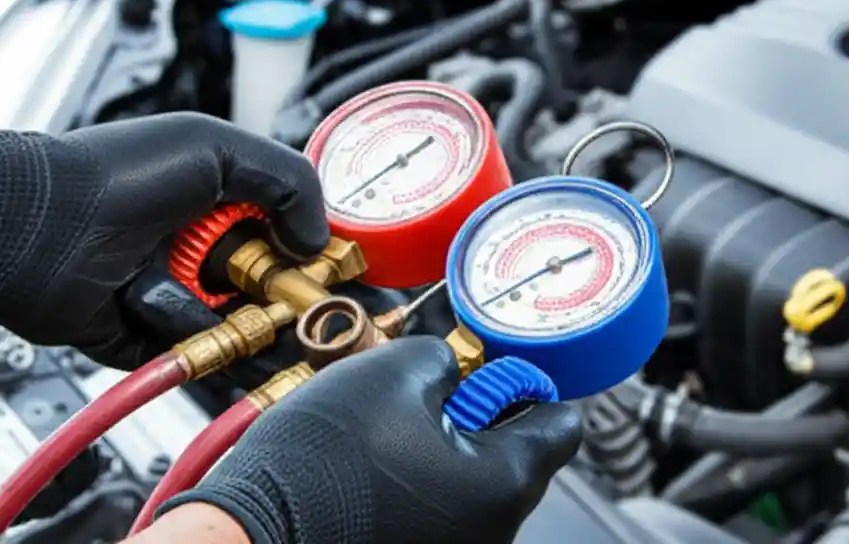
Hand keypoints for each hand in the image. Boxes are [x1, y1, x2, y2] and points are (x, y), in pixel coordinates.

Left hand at [0, 113, 327, 368]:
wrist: (39, 226)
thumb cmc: (111, 174)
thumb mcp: (217, 147)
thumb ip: (288, 181)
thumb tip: (321, 240)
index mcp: (225, 199)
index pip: (294, 230)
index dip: (321, 251)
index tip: (347, 270)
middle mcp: (205, 246)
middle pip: (277, 285)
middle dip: (301, 300)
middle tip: (326, 311)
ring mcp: (181, 291)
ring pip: (247, 325)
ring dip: (269, 331)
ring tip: (290, 336)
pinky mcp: (153, 334)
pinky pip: (202, 353)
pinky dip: (215, 349)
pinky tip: (233, 343)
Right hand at [161, 337, 582, 543]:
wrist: (248, 534)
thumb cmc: (320, 463)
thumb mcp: (394, 371)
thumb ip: (445, 360)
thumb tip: (455, 372)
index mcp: (505, 482)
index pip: (562, 423)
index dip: (528, 383)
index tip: (497, 371)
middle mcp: (494, 531)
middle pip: (514, 457)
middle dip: (474, 420)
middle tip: (420, 400)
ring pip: (471, 488)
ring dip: (439, 455)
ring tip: (381, 440)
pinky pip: (438, 517)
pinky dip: (415, 491)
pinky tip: (369, 476)